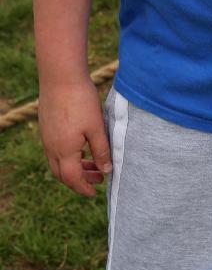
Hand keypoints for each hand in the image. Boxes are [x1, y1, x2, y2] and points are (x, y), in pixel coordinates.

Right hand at [38, 76, 111, 197]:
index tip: (95, 193)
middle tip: (99, 178)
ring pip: (58, 162)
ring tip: (93, 163)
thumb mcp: (96, 127)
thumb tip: (107, 170)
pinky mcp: (46, 126)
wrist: (60, 76)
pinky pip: (55, 150)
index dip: (84, 188)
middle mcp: (52, 147)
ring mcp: (47, 137)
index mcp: (64, 151)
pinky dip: (69, 155)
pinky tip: (81, 146)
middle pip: (63, 174)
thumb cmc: (81, 101)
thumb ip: (102, 150)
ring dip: (75, 167)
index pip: (73, 179)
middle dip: (80, 179)